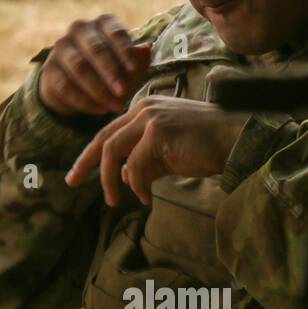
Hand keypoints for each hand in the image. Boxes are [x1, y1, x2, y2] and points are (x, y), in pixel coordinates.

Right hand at [39, 15, 152, 116]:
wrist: (80, 83)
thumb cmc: (113, 69)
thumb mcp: (128, 65)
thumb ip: (138, 59)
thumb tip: (145, 50)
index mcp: (103, 23)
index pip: (114, 32)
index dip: (124, 51)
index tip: (133, 69)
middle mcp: (79, 29)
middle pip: (96, 49)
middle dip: (111, 72)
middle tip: (123, 92)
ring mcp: (61, 48)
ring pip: (79, 68)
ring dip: (99, 89)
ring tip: (115, 105)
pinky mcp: (49, 70)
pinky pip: (66, 86)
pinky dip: (85, 100)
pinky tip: (101, 110)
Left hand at [64, 96, 247, 203]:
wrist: (235, 139)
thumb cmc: (206, 147)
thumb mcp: (168, 155)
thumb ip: (144, 162)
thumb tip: (124, 178)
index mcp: (144, 109)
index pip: (109, 132)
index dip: (90, 155)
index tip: (76, 174)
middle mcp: (143, 108)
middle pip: (103, 138)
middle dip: (85, 163)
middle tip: (71, 182)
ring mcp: (150, 117)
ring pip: (113, 150)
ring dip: (110, 179)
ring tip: (113, 200)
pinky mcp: (158, 131)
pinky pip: (135, 164)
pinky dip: (137, 185)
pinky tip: (146, 198)